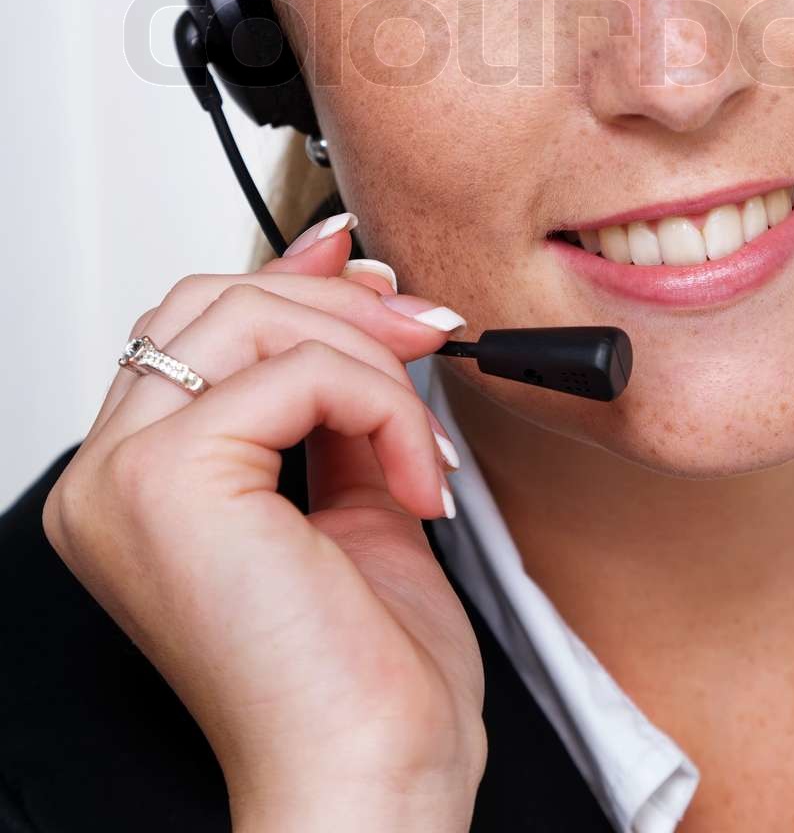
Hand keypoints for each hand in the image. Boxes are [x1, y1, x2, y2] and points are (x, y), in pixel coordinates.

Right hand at [42, 215, 486, 828]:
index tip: (368, 273)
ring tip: (423, 442)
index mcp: (134, 486)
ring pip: (252, 318)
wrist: (372, 785)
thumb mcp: (350, 500)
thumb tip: (359, 298)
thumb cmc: (360, 683)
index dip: (288, 282)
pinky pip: (298, 372)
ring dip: (370, 362)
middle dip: (341, 307)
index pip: (192, 329)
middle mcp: (106, 478)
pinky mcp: (170, 481)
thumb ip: (334, 403)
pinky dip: (382, 408)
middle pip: (216, 304)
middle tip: (427, 337)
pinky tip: (414, 481)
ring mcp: (124, 477)